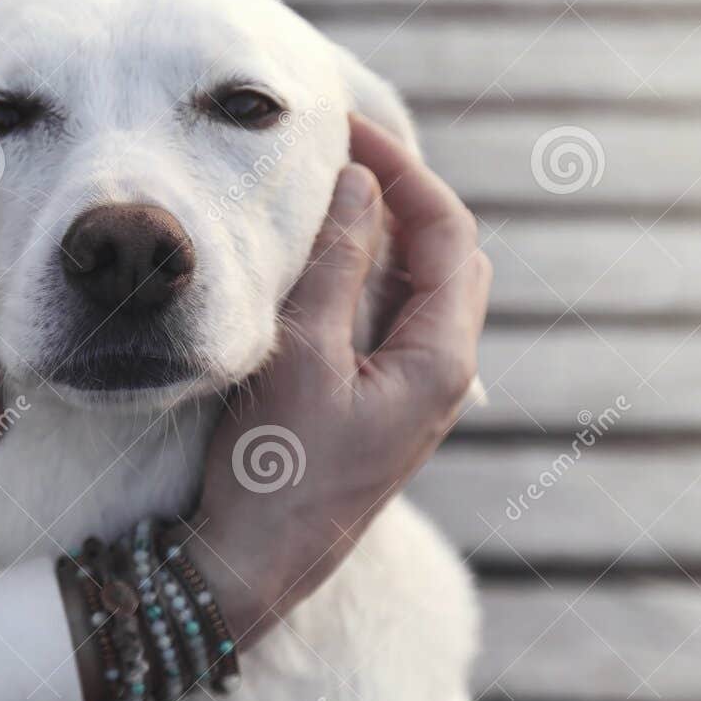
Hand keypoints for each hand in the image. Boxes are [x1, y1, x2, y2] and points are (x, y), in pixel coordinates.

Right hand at [188, 114, 491, 641]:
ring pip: (419, 284)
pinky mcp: (381, 401)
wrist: (252, 568)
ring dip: (382, 234)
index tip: (347, 131)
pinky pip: (390, 316)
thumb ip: (336, 266)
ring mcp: (414, 389)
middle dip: (401, 195)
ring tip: (325, 193)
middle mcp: (442, 372)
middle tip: (338, 155)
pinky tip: (318, 258)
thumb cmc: (276, 474)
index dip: (403, 172)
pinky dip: (364, 274)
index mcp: (441, 361)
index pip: (449, 234)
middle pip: (447, 255)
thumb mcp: (301, 357)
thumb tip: (358, 183)